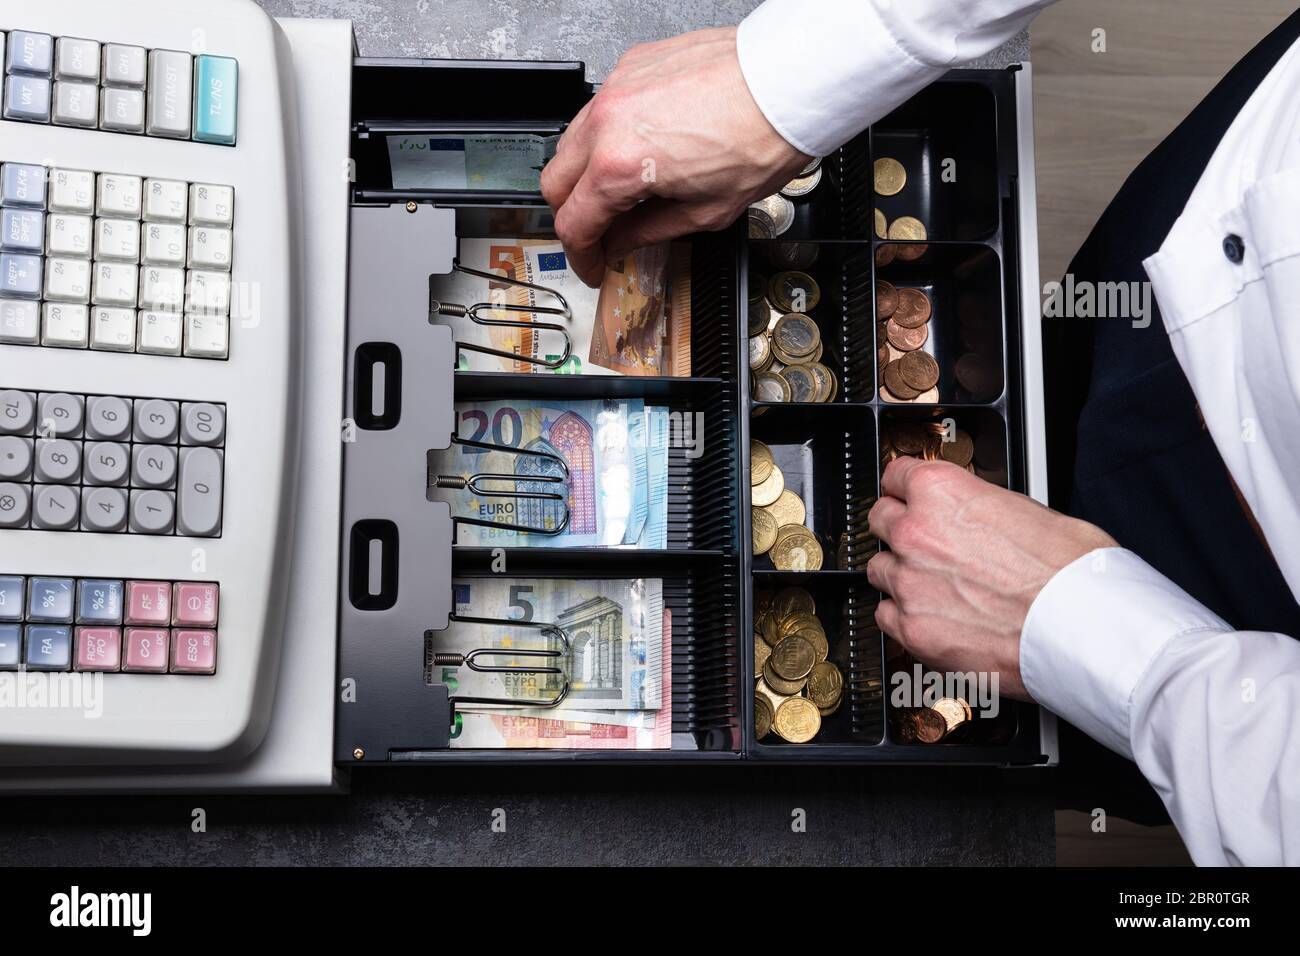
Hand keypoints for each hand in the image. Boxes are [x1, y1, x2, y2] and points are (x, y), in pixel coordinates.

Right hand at [541, 27, 809, 285]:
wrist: (788, 83)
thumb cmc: (761, 137)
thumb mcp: (707, 212)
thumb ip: (650, 231)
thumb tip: (623, 242)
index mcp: (619, 164)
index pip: (573, 223)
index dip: (580, 256)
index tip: (592, 264)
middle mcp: (608, 120)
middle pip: (555, 181)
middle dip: (572, 215)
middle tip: (598, 233)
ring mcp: (616, 87)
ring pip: (571, 140)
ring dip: (584, 173)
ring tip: (620, 191)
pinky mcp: (632, 65)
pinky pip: (600, 107)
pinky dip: (607, 134)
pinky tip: (637, 147)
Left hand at [866, 457, 1116, 699]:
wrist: (1082, 630)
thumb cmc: (1070, 571)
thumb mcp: (1028, 509)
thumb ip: (980, 506)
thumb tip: (974, 514)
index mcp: (941, 492)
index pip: (896, 475)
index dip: (905, 486)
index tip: (907, 494)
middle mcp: (915, 534)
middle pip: (879, 520)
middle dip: (898, 528)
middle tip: (922, 542)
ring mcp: (909, 584)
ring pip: (879, 570)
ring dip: (900, 574)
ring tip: (934, 586)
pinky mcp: (912, 630)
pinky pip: (886, 616)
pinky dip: (903, 616)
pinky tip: (931, 617)